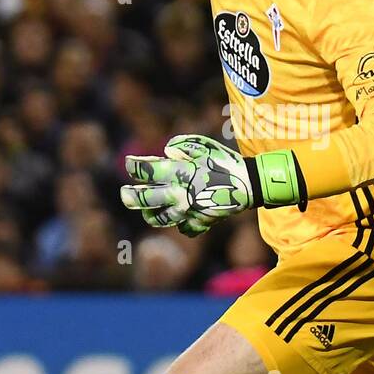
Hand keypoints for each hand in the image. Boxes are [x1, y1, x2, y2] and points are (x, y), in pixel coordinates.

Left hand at [121, 134, 254, 235]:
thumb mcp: (204, 146)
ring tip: (147, 211)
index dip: (134, 166)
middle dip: (130, 196)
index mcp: (179, 173)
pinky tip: (179, 216)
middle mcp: (180, 194)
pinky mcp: (199, 222)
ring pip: (160, 218)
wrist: (249, 185)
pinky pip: (183, 227)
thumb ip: (181, 147)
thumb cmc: (225, 161)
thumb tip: (166, 154)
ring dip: (150, 214)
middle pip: (145, 199)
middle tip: (124, 194)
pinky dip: (179, 223)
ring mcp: (189, 211)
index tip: (129, 164)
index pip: (147, 170)